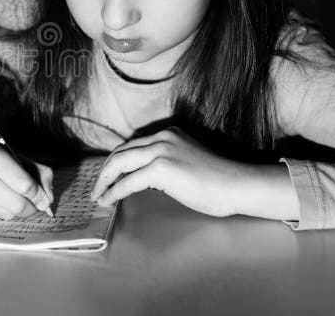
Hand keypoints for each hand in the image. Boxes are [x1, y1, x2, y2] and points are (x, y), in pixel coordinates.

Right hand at [0, 137, 53, 219]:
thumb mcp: (11, 154)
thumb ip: (36, 173)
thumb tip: (48, 200)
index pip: (24, 185)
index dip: (39, 195)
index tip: (43, 199)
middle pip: (17, 205)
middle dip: (30, 208)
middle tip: (33, 205)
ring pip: (6, 214)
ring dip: (14, 210)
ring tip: (9, 197)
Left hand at [90, 127, 253, 216]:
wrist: (237, 185)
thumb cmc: (218, 181)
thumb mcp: (187, 162)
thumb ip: (166, 164)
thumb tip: (144, 178)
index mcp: (168, 134)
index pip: (132, 146)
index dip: (116, 162)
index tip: (107, 176)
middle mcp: (162, 138)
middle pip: (121, 152)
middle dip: (104, 170)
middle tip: (96, 188)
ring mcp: (161, 151)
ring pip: (119, 163)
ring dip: (104, 180)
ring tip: (97, 195)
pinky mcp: (161, 168)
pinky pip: (128, 181)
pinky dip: (115, 191)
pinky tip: (108, 200)